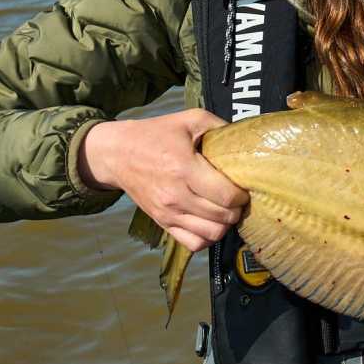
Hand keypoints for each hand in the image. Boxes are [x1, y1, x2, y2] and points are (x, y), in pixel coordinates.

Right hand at [80, 110, 248, 252]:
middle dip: (237, 209)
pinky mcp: (162, 223)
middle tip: (237, 197)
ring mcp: (168, 213)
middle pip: (222, 217)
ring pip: (211, 234)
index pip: (226, 196)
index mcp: (184, 168)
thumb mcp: (189, 120)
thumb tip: (246, 140)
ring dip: (225, 224)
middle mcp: (176, 195)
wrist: (117, 154)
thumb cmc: (156, 135)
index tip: (242, 186)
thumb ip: (219, 126)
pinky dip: (207, 237)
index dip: (242, 195)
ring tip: (225, 209)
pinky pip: (194, 244)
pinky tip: (210, 221)